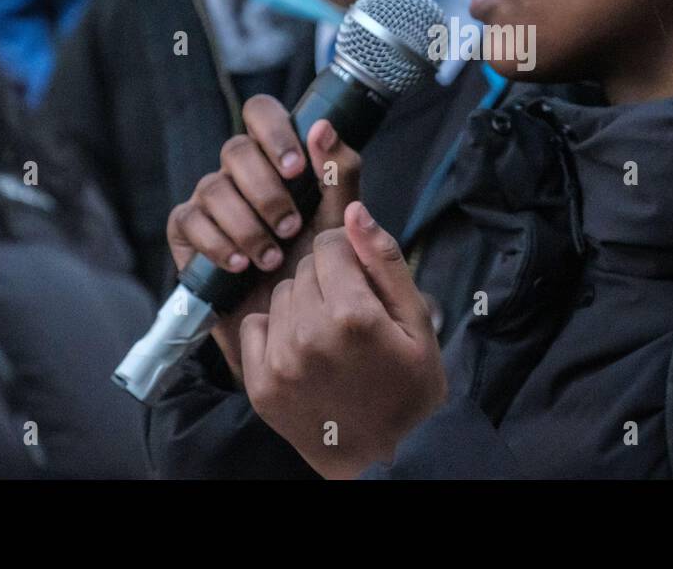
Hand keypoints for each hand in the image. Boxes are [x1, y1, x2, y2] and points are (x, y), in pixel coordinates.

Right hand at [166, 95, 360, 377]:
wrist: (294, 327)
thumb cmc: (319, 269)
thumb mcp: (338, 223)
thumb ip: (338, 174)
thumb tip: (324, 125)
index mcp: (277, 158)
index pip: (260, 112)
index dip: (273, 131)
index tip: (296, 168)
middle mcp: (240, 173)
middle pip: (235, 150)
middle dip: (266, 192)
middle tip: (291, 228)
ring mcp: (210, 200)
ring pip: (213, 187)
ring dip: (246, 225)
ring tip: (272, 260)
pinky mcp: (187, 232)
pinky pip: (188, 219)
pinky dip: (217, 243)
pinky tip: (240, 265)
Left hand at [240, 202, 447, 479]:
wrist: (388, 461)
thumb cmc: (411, 388)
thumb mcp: (416, 321)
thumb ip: (384, 260)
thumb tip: (354, 210)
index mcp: (353, 314)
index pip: (329, 244)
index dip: (348, 254)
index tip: (361, 277)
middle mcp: (309, 335)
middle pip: (303, 268)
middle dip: (327, 279)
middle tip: (351, 313)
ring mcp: (280, 363)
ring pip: (280, 295)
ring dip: (302, 304)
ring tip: (329, 334)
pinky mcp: (260, 386)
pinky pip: (256, 326)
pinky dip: (275, 331)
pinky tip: (303, 351)